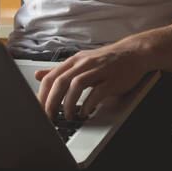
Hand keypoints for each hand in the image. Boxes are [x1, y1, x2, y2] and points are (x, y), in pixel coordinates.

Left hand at [35, 40, 154, 121]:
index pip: (51, 77)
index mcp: (74, 61)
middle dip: (51, 102)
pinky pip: (97, 92)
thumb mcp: (80, 62)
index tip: (38, 110)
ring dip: (69, 103)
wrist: (134, 53)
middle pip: (60, 82)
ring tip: (68, 116)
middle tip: (48, 117)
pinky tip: (85, 113)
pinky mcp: (112, 79)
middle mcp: (83, 64)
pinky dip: (89, 104)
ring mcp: (98, 70)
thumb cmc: (106, 60)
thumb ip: (59, 71)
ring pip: (76, 85)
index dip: (42, 95)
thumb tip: (38, 75)